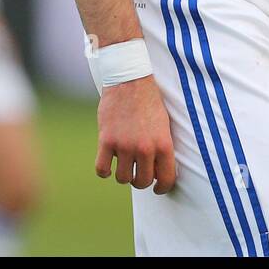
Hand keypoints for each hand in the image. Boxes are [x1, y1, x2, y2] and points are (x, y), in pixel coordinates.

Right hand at [96, 75, 177, 193]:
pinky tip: (108, 164)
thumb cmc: (149, 101)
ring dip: (123, 175)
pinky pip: (102, 169)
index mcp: (163, 144)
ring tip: (124, 164)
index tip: (158, 188)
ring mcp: (125, 145)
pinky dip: (104, 171)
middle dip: (141, 180)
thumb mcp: (164, 125)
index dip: (162, 187)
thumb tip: (158, 171)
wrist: (130, 80)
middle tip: (138, 172)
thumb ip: (161, 147)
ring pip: (122, 178)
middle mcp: (145, 148)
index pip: (166, 179)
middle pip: (142, 182)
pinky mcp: (106, 141)